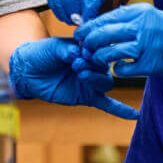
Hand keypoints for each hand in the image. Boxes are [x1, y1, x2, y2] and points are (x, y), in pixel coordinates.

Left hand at [7, 38, 138, 119]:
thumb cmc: (41, 54)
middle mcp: (93, 65)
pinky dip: (120, 109)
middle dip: (93, 66)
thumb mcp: (53, 48)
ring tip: (81, 75)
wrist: (27, 72)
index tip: (81, 52)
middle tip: (77, 64)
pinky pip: (107, 104)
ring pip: (105, 83)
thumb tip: (77, 55)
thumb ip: (67, 50)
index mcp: (87, 50)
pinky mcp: (87, 97)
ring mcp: (90, 82)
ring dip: (96, 79)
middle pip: (105, 67)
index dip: (94, 51)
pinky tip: (134, 115)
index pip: (100, 49)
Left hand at [74, 4, 162, 87]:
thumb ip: (125, 16)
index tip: (79, 34)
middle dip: (89, 42)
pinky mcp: (150, 64)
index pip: (106, 19)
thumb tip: (98, 20)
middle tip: (84, 47)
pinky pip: (124, 68)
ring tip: (96, 59)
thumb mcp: (148, 14)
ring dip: (99, 57)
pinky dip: (116, 69)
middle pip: (105, 34)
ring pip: (111, 52)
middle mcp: (142, 27)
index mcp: (139, 12)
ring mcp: (147, 46)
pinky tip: (116, 67)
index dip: (89, 28)